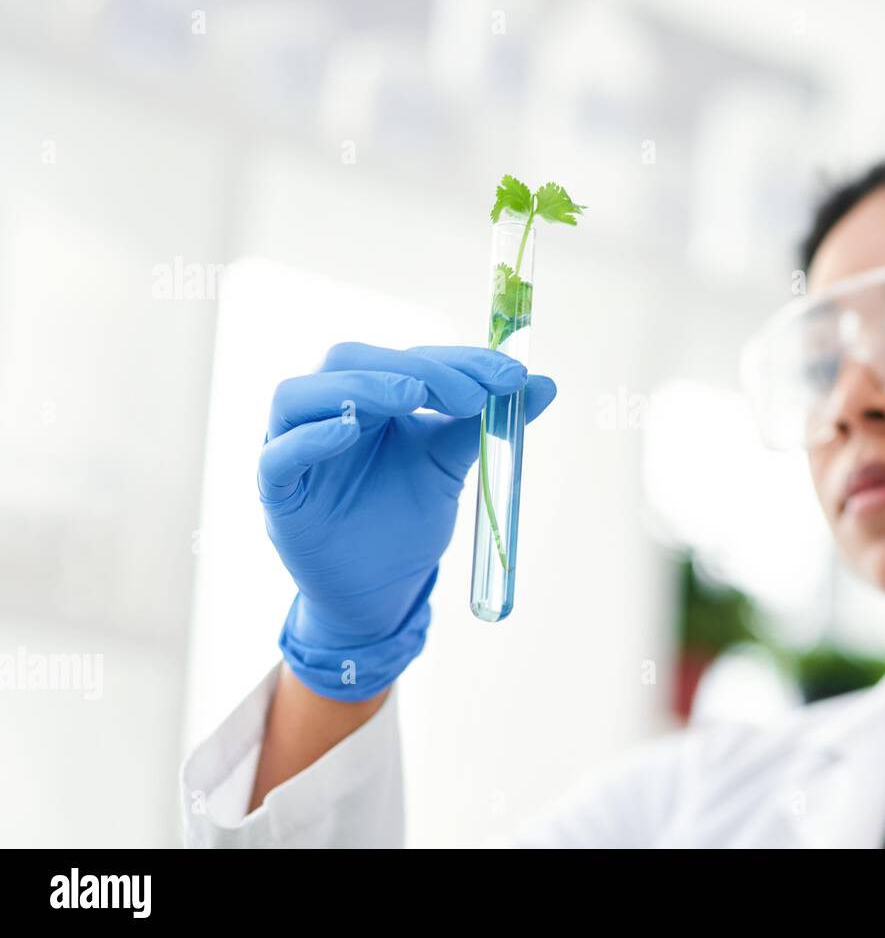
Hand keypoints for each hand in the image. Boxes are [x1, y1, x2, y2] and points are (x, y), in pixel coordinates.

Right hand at [258, 342, 556, 699]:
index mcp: (371, 397)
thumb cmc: (405, 519)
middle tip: (470, 395)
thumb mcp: (447, 467)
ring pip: (303, 394)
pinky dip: (311, 438)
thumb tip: (544, 385)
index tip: (510, 375)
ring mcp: (295, 447)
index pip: (408, 358)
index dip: (458, 360)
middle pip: (353, 360)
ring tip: (414, 395)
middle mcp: (328, 410)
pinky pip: (279, 456)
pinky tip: (349, 429)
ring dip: (363, 386)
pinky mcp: (277, 492)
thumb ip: (481, 425)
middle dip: (417, 369)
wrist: (379, 589)